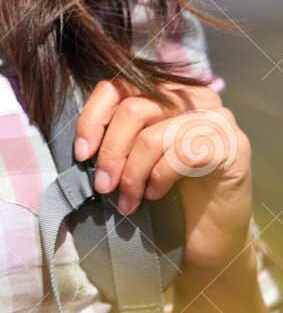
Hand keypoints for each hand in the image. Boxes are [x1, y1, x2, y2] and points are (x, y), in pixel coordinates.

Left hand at [74, 77, 253, 274]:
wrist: (210, 227)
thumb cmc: (169, 186)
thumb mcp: (137, 154)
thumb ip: (119, 135)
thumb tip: (83, 143)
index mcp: (167, 90)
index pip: (118, 86)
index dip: (93, 118)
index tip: (81, 153)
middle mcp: (194, 96)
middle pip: (133, 110)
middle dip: (110, 153)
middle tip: (103, 186)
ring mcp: (217, 117)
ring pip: (152, 137)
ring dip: (132, 175)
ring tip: (127, 201)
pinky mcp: (231, 144)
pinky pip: (181, 155)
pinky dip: (159, 178)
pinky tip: (155, 195)